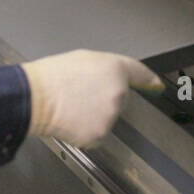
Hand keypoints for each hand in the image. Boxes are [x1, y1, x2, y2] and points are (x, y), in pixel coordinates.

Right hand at [22, 50, 163, 147]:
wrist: (36, 98)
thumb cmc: (52, 77)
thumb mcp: (82, 59)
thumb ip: (104, 69)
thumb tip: (110, 81)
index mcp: (115, 69)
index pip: (139, 74)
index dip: (149, 80)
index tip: (157, 85)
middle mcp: (119, 93)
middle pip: (118, 99)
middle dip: (103, 99)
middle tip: (79, 96)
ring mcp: (111, 116)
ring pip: (107, 118)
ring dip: (94, 116)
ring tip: (71, 107)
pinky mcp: (100, 134)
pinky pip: (97, 134)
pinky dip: (86, 131)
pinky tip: (71, 121)